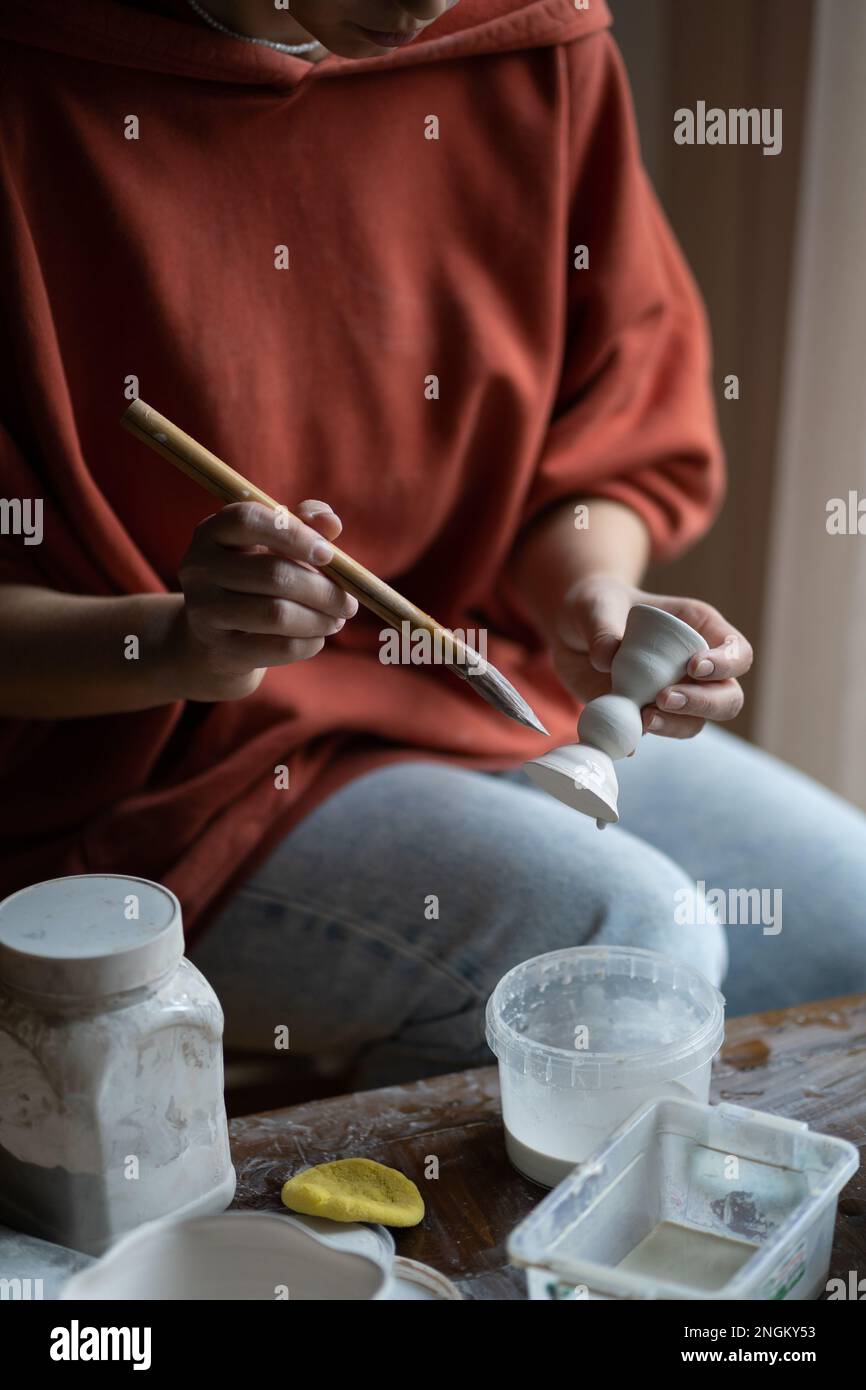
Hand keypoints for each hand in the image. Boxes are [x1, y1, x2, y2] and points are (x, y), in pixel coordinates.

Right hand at [172, 500, 357, 701]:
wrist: (216, 635)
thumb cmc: (254, 577)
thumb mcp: (273, 545)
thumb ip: (304, 525)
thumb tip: (332, 522)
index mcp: (212, 531)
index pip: (248, 520)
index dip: (293, 534)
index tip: (328, 554)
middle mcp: (199, 568)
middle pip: (273, 574)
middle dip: (322, 590)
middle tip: (350, 603)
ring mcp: (204, 610)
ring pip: (277, 614)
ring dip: (320, 619)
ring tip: (337, 620)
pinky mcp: (219, 649)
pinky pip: (278, 647)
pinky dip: (308, 642)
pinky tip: (317, 637)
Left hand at [550, 574, 752, 739]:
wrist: (571, 633)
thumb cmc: (597, 606)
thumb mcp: (595, 605)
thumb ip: (602, 629)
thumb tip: (607, 658)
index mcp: (699, 629)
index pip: (737, 651)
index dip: (726, 664)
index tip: (694, 666)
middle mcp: (694, 667)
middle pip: (728, 696)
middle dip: (704, 703)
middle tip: (664, 698)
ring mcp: (673, 695)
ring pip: (695, 722)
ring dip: (674, 725)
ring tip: (643, 718)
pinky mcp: (645, 715)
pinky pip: (654, 734)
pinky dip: (640, 739)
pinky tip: (624, 737)